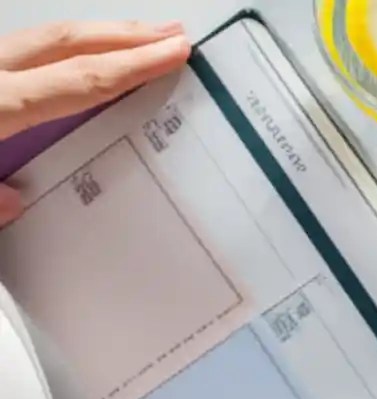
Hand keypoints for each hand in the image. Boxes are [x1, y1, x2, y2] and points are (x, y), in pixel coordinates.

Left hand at [0, 21, 190, 224]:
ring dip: (94, 36)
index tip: (175, 54)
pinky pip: (21, 50)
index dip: (133, 65)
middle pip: (66, 42)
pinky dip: (57, 49)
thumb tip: (15, 201)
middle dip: (124, 36)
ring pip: (43, 38)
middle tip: (173, 35)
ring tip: (138, 38)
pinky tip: (75, 58)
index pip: (80, 80)